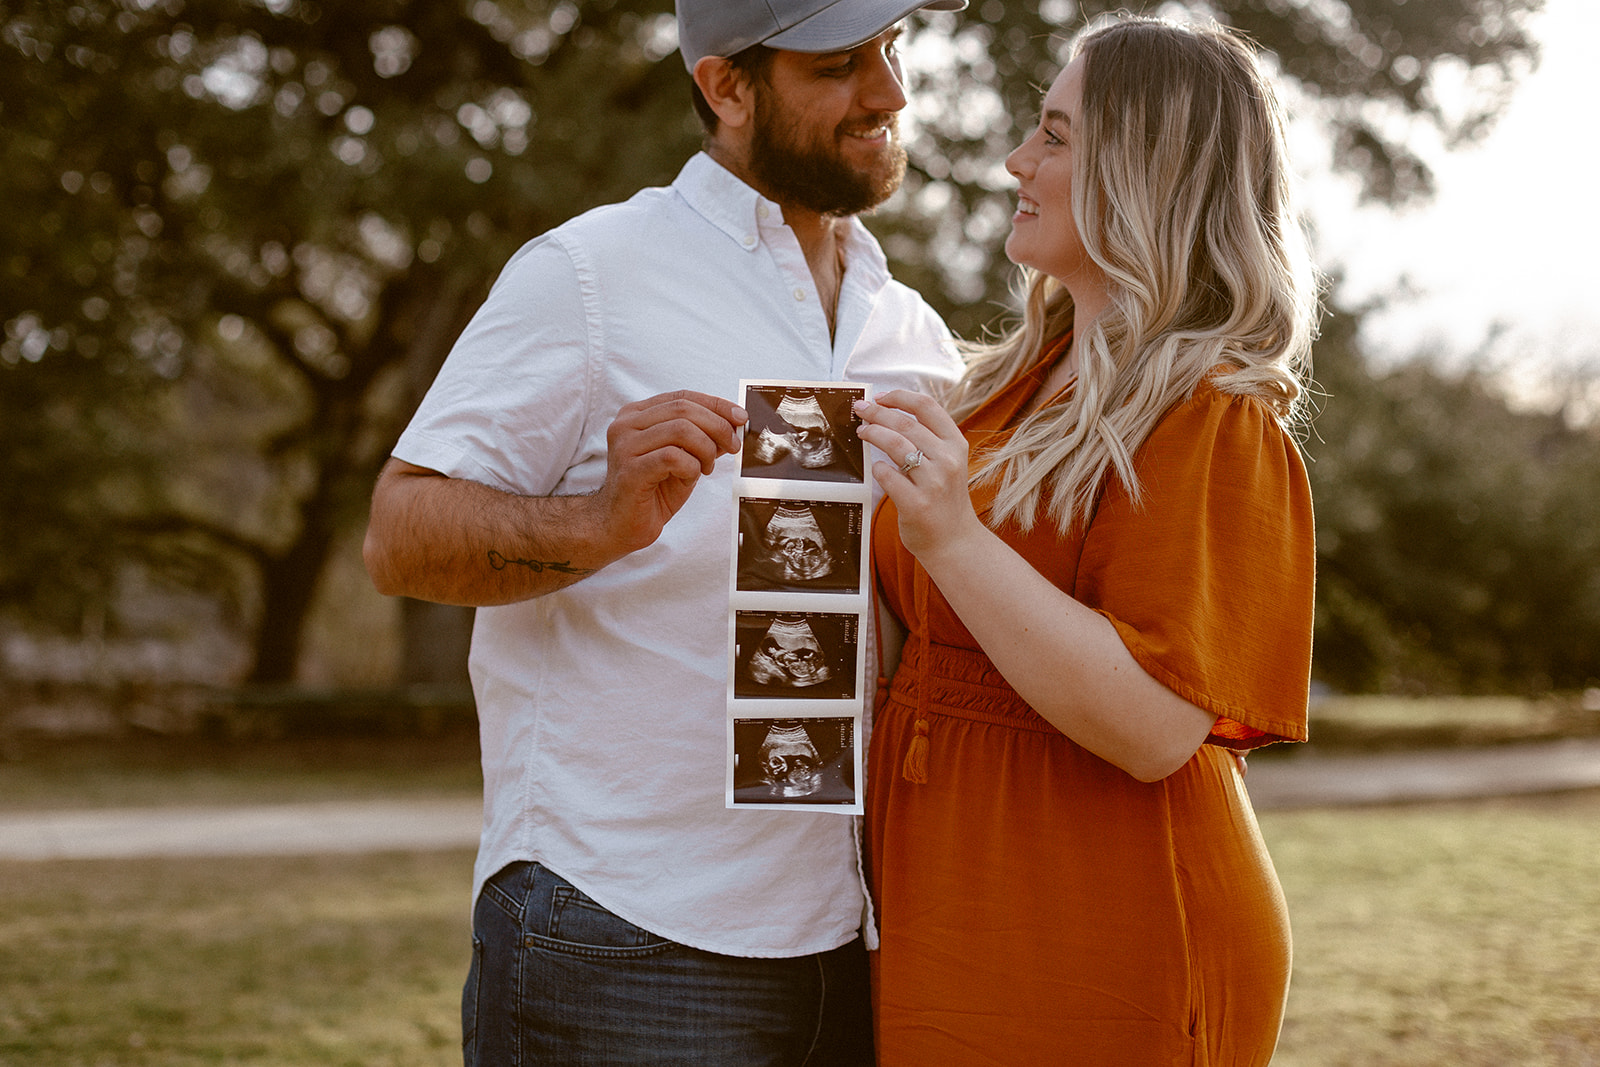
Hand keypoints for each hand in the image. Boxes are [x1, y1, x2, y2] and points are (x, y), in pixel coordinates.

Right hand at [597, 390, 746, 554]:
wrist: (620, 525)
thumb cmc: (651, 491)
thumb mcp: (683, 458)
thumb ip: (702, 438)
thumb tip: (733, 424)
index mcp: (637, 415)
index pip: (682, 397)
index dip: (715, 404)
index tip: (740, 417)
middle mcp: (626, 425)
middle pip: (684, 409)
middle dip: (717, 427)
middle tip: (732, 446)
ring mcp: (625, 446)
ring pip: (681, 430)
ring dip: (705, 450)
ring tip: (706, 468)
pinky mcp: (630, 470)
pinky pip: (673, 458)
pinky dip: (691, 468)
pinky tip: (688, 478)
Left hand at [854, 391, 985, 561]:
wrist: (955, 541)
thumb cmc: (945, 499)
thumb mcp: (949, 463)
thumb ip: (929, 440)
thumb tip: (890, 413)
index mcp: (956, 444)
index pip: (926, 406)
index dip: (899, 396)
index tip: (879, 397)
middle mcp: (948, 460)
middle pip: (905, 423)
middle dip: (876, 413)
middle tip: (860, 411)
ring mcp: (933, 482)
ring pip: (895, 444)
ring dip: (873, 433)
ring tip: (861, 432)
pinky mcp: (917, 504)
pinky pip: (888, 476)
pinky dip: (878, 468)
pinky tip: (876, 468)